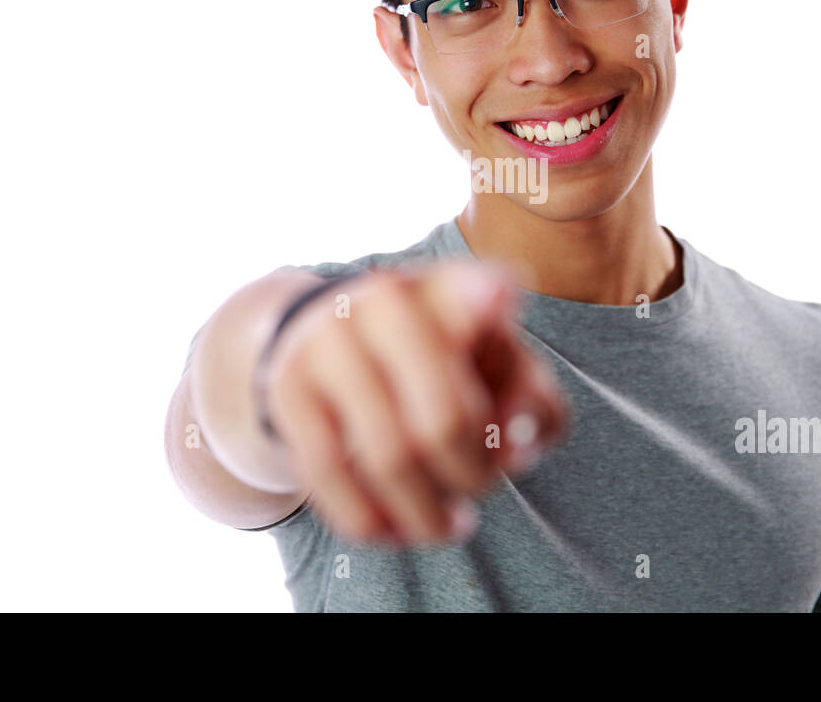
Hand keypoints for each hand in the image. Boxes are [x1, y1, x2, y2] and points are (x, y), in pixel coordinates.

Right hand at [260, 259, 569, 546]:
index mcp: (453, 286)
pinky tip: (397, 533)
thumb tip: (517, 449)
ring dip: (427, 514)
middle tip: (480, 489)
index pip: (490, 294)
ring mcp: (330, 340)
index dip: (505, 336)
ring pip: (388, 459)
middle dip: (474, 477)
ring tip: (450, 526)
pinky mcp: (287, 387)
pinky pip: (328, 475)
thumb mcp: (499, 364)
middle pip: (445, 421)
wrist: (329, 336)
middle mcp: (387, 298)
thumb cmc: (440, 361)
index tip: (510, 349)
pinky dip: (370, 522)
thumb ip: (532, 401)